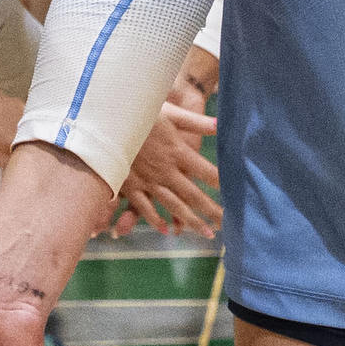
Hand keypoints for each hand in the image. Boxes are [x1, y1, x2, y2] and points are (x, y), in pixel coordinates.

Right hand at [107, 98, 223, 238]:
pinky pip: (144, 206)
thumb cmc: (139, 111)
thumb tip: (221, 124)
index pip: (207, 172)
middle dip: (212, 211)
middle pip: (194, 195)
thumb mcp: (170, 112)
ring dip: (191, 221)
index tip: (238, 195)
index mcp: (177, 152)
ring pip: (173, 205)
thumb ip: (196, 121)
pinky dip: (155, 219)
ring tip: (207, 233)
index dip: (222, 184)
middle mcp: (165, 170)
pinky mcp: (129, 184)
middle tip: (228, 224)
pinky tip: (166, 230)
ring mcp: (147, 180)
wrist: (106, 117)